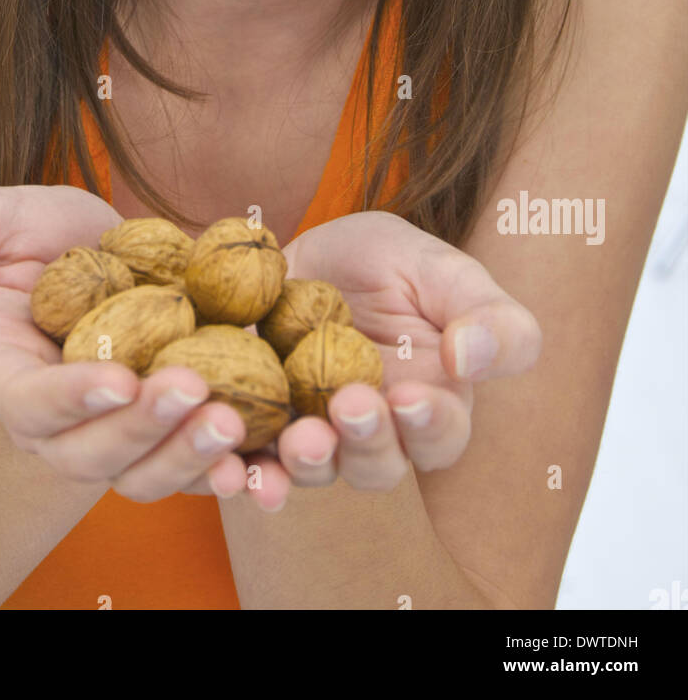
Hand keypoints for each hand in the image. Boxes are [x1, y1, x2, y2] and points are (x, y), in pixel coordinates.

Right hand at [0, 183, 250, 500]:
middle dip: (142, 430)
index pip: (27, 404)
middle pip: (89, 454)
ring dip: (189, 457)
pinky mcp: (161, 434)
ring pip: (141, 473)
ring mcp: (107, 435)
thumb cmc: (32, 232)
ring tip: (236, 421)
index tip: (121, 376)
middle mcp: (51, 423)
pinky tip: (262, 452)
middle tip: (198, 390)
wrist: (105, 250)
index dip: (69, 399)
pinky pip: (189, 468)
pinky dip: (224, 469)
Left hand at [236, 211, 541, 507]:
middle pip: (376, 465)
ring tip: (298, 438)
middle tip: (349, 405)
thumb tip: (471, 356)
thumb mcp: (448, 272)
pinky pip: (251, 456)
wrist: (314, 251)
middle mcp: (374, 434)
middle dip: (364, 442)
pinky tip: (232, 467)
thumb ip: (488, 317)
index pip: (441, 435)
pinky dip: (242, 468)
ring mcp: (314, 432)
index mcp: (432, 406)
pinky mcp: (260, 420)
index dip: (430, 424)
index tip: (411, 398)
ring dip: (305, 462)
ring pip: (314, 468)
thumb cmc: (396, 263)